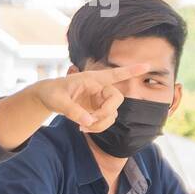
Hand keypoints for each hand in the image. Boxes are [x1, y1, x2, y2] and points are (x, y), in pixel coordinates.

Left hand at [29, 64, 146, 132]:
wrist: (47, 98)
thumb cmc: (52, 93)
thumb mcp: (58, 101)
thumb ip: (72, 110)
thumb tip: (88, 121)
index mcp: (92, 79)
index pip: (114, 74)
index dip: (131, 71)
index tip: (147, 65)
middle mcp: (100, 88)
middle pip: (116, 100)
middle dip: (105, 113)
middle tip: (89, 120)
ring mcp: (100, 100)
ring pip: (112, 114)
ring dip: (100, 124)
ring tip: (82, 127)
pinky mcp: (98, 110)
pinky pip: (106, 120)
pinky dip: (97, 127)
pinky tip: (83, 128)